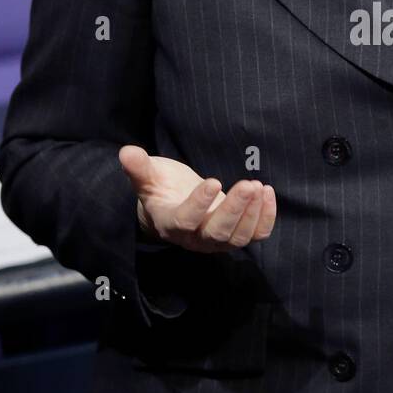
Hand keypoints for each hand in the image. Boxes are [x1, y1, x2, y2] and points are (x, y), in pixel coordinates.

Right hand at [118, 145, 276, 252]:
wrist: (175, 205)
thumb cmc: (161, 188)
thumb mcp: (148, 176)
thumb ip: (138, 168)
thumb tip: (125, 152)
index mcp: (170, 223)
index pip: (185, 220)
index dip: (199, 204)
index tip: (214, 180)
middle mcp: (194, 238)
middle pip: (217, 234)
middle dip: (234, 210)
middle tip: (248, 184)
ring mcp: (218, 240)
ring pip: (239, 238)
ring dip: (253, 213)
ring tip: (258, 186)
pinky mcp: (236, 236)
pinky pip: (255, 235)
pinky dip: (265, 218)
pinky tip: (267, 192)